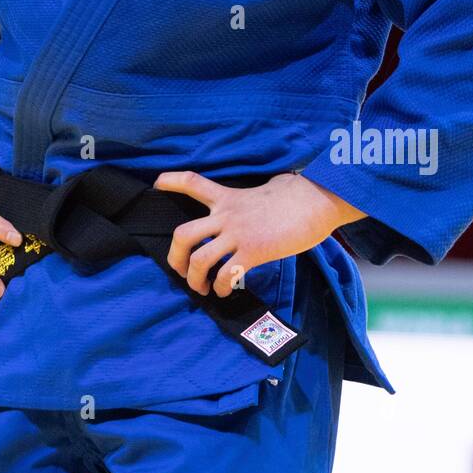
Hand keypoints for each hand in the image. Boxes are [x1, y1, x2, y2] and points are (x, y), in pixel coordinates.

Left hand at [153, 169, 364, 298]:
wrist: (314, 201)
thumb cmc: (296, 194)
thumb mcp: (265, 189)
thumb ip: (251, 198)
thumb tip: (268, 192)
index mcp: (228, 197)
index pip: (192, 182)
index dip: (171, 181)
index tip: (157, 182)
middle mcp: (226, 215)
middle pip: (183, 234)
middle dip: (175, 257)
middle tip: (180, 270)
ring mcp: (238, 234)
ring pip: (200, 260)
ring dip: (195, 279)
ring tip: (202, 288)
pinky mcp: (253, 252)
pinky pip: (227, 275)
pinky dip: (222, 288)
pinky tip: (226, 291)